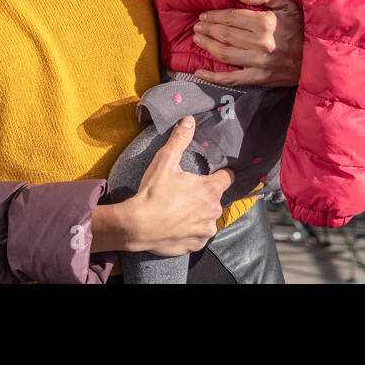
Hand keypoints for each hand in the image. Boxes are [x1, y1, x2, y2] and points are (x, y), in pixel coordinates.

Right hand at [116, 117, 232, 255]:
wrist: (137, 226)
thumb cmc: (152, 192)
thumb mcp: (165, 160)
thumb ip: (180, 139)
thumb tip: (190, 119)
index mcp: (211, 189)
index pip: (227, 176)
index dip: (218, 173)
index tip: (207, 175)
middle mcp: (214, 210)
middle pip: (216, 198)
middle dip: (203, 195)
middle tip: (183, 193)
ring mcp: (206, 230)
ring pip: (208, 217)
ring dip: (198, 214)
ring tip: (178, 210)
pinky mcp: (197, 244)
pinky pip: (199, 234)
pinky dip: (191, 230)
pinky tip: (176, 224)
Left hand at [192, 0, 303, 87]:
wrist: (318, 58)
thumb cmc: (302, 29)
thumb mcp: (289, 6)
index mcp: (266, 22)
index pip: (231, 17)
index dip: (214, 15)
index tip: (204, 14)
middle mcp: (260, 42)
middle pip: (225, 33)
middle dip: (207, 28)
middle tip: (197, 25)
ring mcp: (258, 62)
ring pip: (224, 53)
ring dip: (207, 45)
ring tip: (197, 39)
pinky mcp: (260, 78)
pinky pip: (232, 79)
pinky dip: (214, 77)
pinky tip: (199, 73)